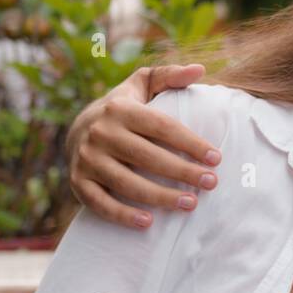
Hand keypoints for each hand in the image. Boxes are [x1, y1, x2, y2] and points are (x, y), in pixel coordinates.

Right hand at [67, 64, 221, 227]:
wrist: (76, 130)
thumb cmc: (122, 108)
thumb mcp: (141, 85)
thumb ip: (169, 75)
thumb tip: (200, 69)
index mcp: (121, 109)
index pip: (162, 127)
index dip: (190, 143)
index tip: (217, 158)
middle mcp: (101, 133)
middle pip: (148, 157)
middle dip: (183, 172)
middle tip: (211, 183)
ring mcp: (88, 159)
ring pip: (128, 183)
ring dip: (161, 197)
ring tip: (191, 203)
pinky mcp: (78, 183)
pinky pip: (101, 204)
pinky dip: (123, 215)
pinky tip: (149, 223)